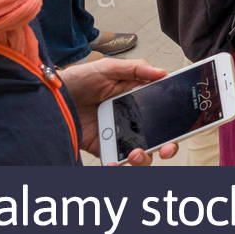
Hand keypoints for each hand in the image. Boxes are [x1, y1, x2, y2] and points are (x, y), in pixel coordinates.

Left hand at [59, 58, 180, 165]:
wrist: (50, 97)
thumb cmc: (78, 80)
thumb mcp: (107, 68)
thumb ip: (135, 69)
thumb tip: (162, 72)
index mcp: (138, 96)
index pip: (164, 107)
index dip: (177, 117)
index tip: (184, 123)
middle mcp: (132, 117)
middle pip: (158, 135)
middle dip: (168, 145)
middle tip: (166, 148)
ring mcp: (119, 133)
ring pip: (141, 152)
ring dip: (144, 157)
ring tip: (136, 153)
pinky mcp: (104, 147)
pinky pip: (116, 160)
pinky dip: (117, 165)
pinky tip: (113, 163)